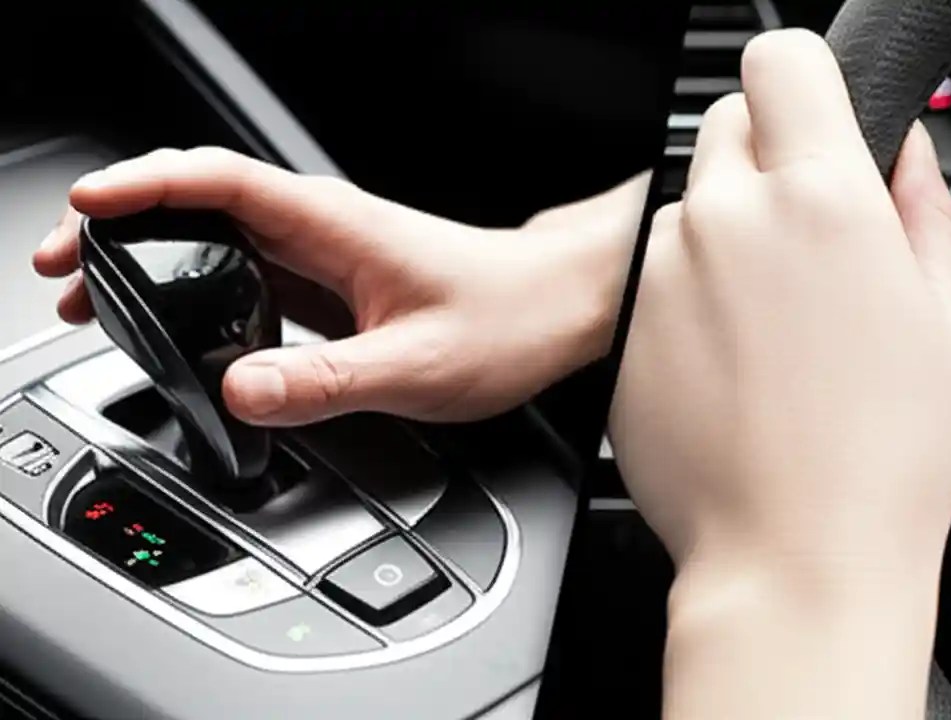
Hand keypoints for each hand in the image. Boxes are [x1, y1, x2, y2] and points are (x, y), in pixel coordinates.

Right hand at [33, 148, 640, 425]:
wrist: (562, 309)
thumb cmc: (511, 319)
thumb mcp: (415, 364)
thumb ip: (324, 380)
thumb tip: (239, 391)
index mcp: (333, 225)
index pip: (218, 181)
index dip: (143, 188)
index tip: (87, 210)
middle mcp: (322, 230)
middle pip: (198, 206)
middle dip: (121, 227)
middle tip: (63, 268)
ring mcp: (325, 256)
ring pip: (218, 241)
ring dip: (154, 261)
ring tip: (95, 295)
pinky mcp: (333, 286)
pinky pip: (249, 276)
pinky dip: (200, 290)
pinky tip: (179, 321)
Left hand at [609, 30, 950, 718]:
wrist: (796, 560)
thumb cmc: (884, 458)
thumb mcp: (947, 317)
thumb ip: (922, 205)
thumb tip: (906, 148)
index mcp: (820, 198)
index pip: (780, 59)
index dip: (804, 84)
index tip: (816, 122)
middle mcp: (724, 219)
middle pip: (727, 126)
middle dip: (767, 164)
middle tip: (808, 249)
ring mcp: (660, 273)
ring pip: (687, 206)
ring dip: (722, 237)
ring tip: (771, 331)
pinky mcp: (621, 327)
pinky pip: (652, 275)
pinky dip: (684, 297)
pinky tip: (730, 365)